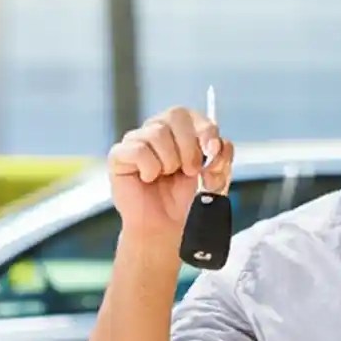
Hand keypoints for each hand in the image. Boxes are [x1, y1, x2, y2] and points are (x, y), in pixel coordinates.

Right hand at [107, 106, 232, 240]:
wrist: (166, 227)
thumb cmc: (185, 200)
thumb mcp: (215, 177)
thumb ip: (221, 156)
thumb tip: (217, 145)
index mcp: (179, 130)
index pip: (191, 114)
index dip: (204, 129)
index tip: (211, 151)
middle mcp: (157, 129)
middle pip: (175, 115)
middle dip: (189, 146)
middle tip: (189, 170)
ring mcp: (136, 140)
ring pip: (157, 133)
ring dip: (169, 161)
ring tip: (166, 176)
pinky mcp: (119, 155)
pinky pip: (139, 150)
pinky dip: (150, 169)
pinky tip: (148, 179)